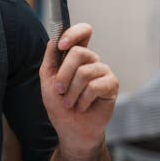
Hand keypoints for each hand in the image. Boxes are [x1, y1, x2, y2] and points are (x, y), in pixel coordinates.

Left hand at [39, 23, 118, 158]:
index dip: (73, 33)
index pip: (83, 32)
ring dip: (71, 92)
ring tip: (70, 103)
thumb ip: (50, 57)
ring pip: (85, 72)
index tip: (61, 45)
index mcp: (76, 56)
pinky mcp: (112, 85)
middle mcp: (92, 60)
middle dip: (63, 74)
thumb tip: (54, 38)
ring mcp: (103, 71)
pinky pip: (95, 86)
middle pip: (79, 52)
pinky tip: (82, 107)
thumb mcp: (47, 79)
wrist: (70, 128)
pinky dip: (83, 100)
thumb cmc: (59, 104)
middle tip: (59, 91)